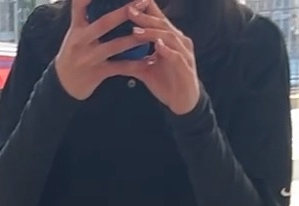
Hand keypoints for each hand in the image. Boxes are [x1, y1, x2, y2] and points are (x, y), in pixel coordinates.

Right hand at [55, 0, 143, 99]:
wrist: (65, 84)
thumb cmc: (74, 51)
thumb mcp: (74, 30)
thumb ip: (82, 11)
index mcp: (76, 28)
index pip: (80, 5)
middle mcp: (81, 41)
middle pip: (104, 23)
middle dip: (124, 12)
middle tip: (143, 2)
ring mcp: (90, 58)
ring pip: (115, 46)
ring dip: (135, 39)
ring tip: (152, 32)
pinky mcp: (98, 73)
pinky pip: (120, 68)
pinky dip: (135, 65)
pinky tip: (149, 60)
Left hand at [127, 0, 200, 114]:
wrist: (183, 102)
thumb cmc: (166, 83)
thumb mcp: (145, 70)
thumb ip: (132, 61)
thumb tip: (112, 57)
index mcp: (169, 38)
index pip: (157, 18)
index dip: (145, 9)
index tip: (128, 4)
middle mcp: (178, 41)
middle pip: (162, 23)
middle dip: (145, 16)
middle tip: (129, 10)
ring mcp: (184, 53)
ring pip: (169, 36)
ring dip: (152, 32)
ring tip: (136, 30)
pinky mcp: (186, 67)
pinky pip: (176, 55)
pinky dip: (167, 50)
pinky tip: (157, 46)